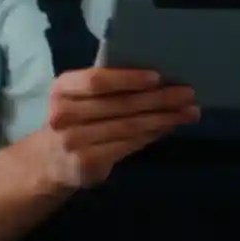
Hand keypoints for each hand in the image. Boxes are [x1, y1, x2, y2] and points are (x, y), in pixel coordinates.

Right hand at [28, 67, 199, 193]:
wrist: (49, 160)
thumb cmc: (76, 118)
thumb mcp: (81, 97)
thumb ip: (110, 87)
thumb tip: (162, 79)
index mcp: (62, 89)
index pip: (96, 81)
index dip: (128, 79)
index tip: (158, 77)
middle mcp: (63, 115)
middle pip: (120, 105)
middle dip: (159, 99)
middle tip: (188, 93)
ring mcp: (73, 142)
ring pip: (129, 126)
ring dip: (164, 118)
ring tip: (190, 112)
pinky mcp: (87, 163)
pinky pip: (128, 145)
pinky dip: (153, 134)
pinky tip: (170, 127)